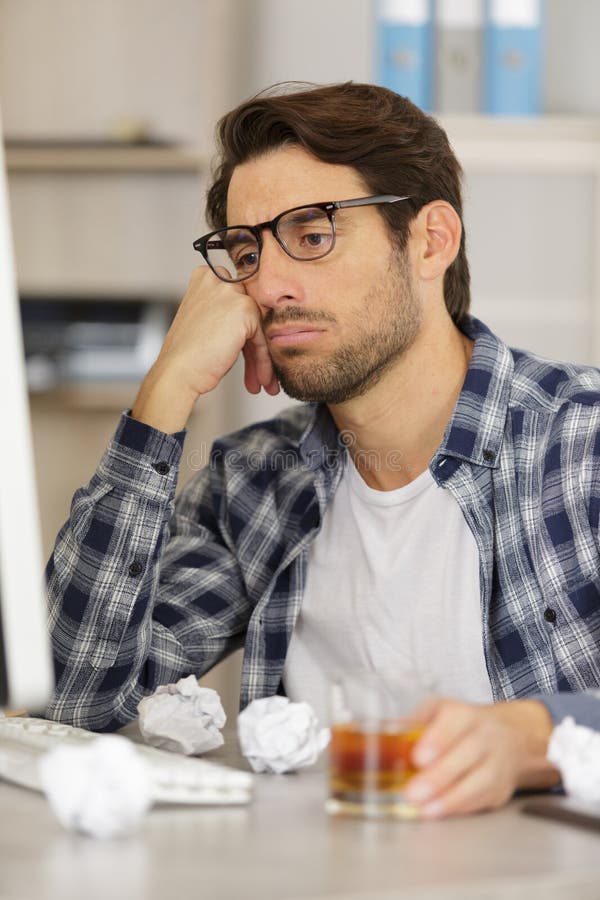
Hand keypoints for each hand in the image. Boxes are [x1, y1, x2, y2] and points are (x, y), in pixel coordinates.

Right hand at [132, 266, 278, 431]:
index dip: (243, 332)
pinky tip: (260, 378)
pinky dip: (263, 360)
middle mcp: (219, 278)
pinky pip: (262, 337)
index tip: (246, 354)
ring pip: (257, 327)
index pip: (236, 302)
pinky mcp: (245, 308)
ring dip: (260, 358)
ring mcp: (232, 292)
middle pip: (249, 314)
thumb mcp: (206, 321)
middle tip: (256, 372)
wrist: (178, 371)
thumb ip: (226, 312)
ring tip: (260, 380)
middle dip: (253, 347)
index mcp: (205, 276)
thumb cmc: (187, 353)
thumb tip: (253, 323)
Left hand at [404, 697, 560, 817]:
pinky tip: (439, 812)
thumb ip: (413, 722)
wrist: (508, 737)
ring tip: (424, 809)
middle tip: (413, 792)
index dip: (437, 740)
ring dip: (450, 799)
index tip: (418, 757)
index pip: (454, 722)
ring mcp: (497, 763)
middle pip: (467, 754)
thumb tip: (386, 732)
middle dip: (439, 776)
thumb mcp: (438, 711)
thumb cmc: (462, 725)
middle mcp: (485, 735)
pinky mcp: (500, 788)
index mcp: (465, 714)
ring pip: (479, 781)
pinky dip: (460, 808)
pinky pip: (482, 799)